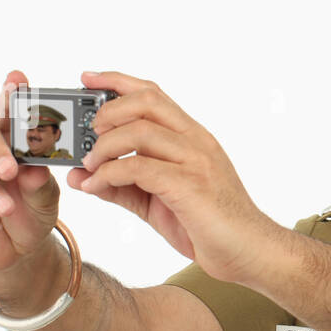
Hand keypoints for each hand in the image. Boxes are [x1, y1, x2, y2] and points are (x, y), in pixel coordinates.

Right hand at [0, 70, 59, 276]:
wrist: (15, 250)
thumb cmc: (31, 213)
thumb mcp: (46, 199)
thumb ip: (41, 183)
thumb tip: (33, 170)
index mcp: (8, 140)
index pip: (8, 112)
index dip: (11, 94)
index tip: (17, 80)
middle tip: (11, 171)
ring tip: (7, 209)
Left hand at [69, 70, 277, 283]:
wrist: (250, 251)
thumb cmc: (209, 227)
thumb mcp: (156, 202)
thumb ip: (121, 186)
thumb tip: (80, 177)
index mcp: (193, 138)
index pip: (153, 94)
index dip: (117, 81)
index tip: (88, 79)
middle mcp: (196, 141)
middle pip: (146, 101)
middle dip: (108, 111)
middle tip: (90, 134)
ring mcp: (196, 161)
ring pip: (139, 131)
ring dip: (104, 147)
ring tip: (89, 166)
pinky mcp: (190, 186)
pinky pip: (138, 168)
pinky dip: (108, 175)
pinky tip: (95, 187)